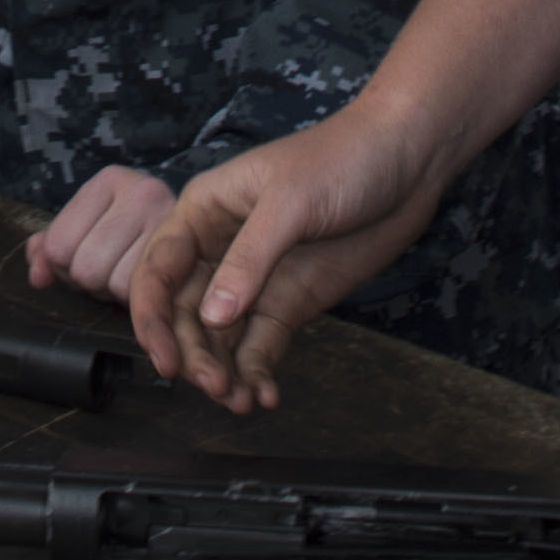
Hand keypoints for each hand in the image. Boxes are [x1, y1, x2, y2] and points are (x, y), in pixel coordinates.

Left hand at [25, 165, 178, 300]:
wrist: (194, 229)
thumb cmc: (126, 231)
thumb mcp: (84, 228)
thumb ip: (49, 249)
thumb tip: (37, 276)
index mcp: (109, 180)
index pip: (58, 244)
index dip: (63, 263)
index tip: (83, 254)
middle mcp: (143, 193)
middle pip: (86, 267)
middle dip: (90, 280)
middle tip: (108, 268)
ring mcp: (169, 223)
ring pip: (113, 284)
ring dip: (113, 291)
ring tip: (125, 273)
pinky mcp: (187, 257)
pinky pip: (141, 294)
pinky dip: (135, 299)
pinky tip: (143, 282)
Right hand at [123, 99, 448, 413]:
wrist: (408, 162)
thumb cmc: (342, 158)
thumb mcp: (291, 203)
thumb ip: (250, 260)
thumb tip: (211, 317)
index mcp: (203, 212)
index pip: (158, 271)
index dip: (152, 319)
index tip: (166, 362)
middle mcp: (219, 250)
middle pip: (185, 314)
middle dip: (195, 355)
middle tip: (218, 388)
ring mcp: (254, 280)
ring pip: (219, 337)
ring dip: (224, 371)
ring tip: (241, 402)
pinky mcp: (288, 302)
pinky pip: (260, 345)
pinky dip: (257, 372)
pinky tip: (265, 395)